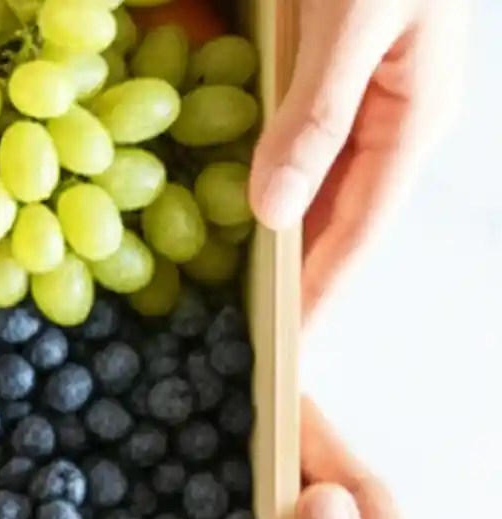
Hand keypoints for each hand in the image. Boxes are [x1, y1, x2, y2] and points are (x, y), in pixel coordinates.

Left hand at [250, 0, 469, 319]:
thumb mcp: (350, 23)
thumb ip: (316, 115)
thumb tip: (274, 211)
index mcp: (416, 118)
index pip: (363, 228)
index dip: (324, 289)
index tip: (291, 344)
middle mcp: (401, 118)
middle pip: (344, 215)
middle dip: (300, 274)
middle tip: (253, 329)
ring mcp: (378, 97)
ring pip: (327, 184)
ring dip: (286, 231)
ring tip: (243, 283)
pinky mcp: (348, 71)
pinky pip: (312, 142)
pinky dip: (279, 178)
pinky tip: (243, 203)